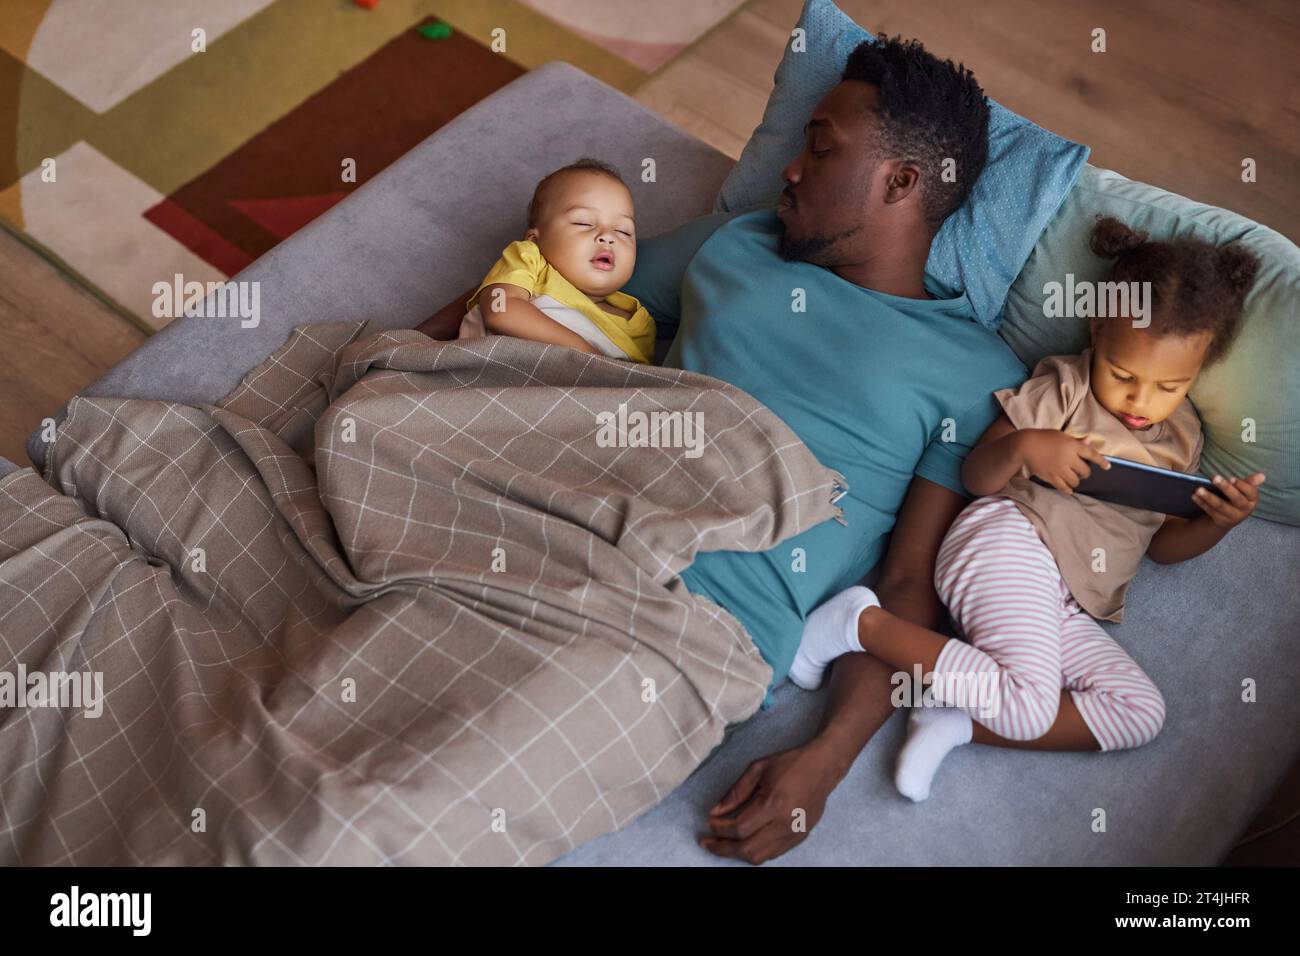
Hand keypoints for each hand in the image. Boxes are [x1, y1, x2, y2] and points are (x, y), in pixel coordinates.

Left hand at [698, 743, 842, 863]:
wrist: (823, 767)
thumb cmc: (790, 763)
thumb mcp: (758, 769)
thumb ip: (735, 792)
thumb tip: (715, 811)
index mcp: (773, 805)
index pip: (739, 828)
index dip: (719, 829)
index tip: (709, 822)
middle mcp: (784, 825)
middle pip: (747, 849)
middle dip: (722, 848)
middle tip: (707, 842)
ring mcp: (794, 834)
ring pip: (759, 857)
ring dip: (737, 853)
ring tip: (722, 844)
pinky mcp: (800, 838)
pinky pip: (772, 854)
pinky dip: (754, 851)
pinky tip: (743, 842)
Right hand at [1017, 429, 1109, 494]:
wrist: (1025, 445)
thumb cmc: (1044, 438)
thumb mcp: (1061, 436)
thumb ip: (1076, 441)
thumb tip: (1090, 440)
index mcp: (1072, 446)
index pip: (1092, 454)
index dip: (1101, 461)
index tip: (1107, 467)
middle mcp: (1068, 458)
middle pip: (1085, 471)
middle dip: (1085, 472)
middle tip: (1082, 471)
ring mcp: (1060, 469)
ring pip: (1075, 481)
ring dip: (1076, 480)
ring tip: (1073, 478)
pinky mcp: (1051, 477)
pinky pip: (1064, 487)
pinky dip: (1068, 489)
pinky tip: (1069, 489)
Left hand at [1194, 472, 1264, 527]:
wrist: (1229, 517)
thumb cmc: (1237, 498)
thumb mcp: (1244, 491)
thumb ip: (1250, 482)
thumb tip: (1262, 475)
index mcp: (1253, 500)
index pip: (1250, 492)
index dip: (1241, 485)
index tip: (1231, 478)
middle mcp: (1245, 510)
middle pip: (1236, 499)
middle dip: (1225, 488)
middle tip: (1214, 477)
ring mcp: (1232, 517)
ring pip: (1220, 506)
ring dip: (1208, 497)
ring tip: (1198, 488)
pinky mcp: (1220, 521)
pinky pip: (1209, 511)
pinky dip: (1201, 503)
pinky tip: (1194, 495)